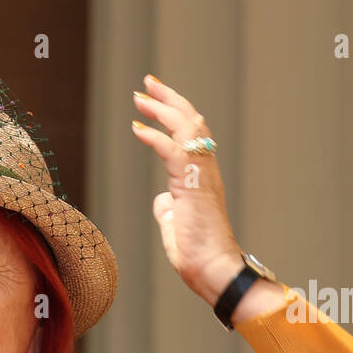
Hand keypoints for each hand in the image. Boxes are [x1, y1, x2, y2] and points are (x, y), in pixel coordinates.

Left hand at [131, 74, 244, 305]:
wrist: (213, 269)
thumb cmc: (198, 254)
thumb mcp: (177, 226)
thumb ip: (170, 208)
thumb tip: (163, 201)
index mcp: (202, 177)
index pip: (191, 135)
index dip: (174, 114)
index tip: (153, 101)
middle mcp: (206, 170)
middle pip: (191, 122)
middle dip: (169, 100)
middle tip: (148, 83)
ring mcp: (202, 176)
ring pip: (187, 130)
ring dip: (163, 109)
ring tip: (142, 96)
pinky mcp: (192, 186)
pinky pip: (174, 152)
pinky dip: (155, 137)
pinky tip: (138, 127)